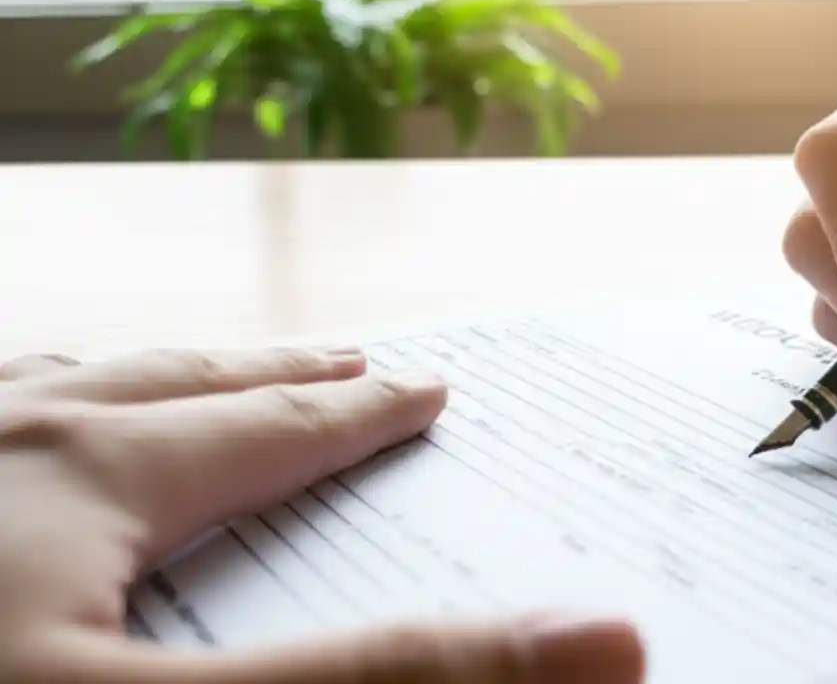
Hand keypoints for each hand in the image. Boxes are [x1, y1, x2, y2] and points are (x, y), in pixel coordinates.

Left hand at [0, 347, 643, 683]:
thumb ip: (374, 680)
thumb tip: (599, 642)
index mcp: (91, 470)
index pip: (277, 432)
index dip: (367, 415)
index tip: (427, 387)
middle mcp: (10, 441)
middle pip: (175, 384)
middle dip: (277, 374)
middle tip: (347, 362)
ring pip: (69, 389)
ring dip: (159, 379)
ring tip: (205, 375)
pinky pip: (0, 415)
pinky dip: (51, 407)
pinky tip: (40, 430)